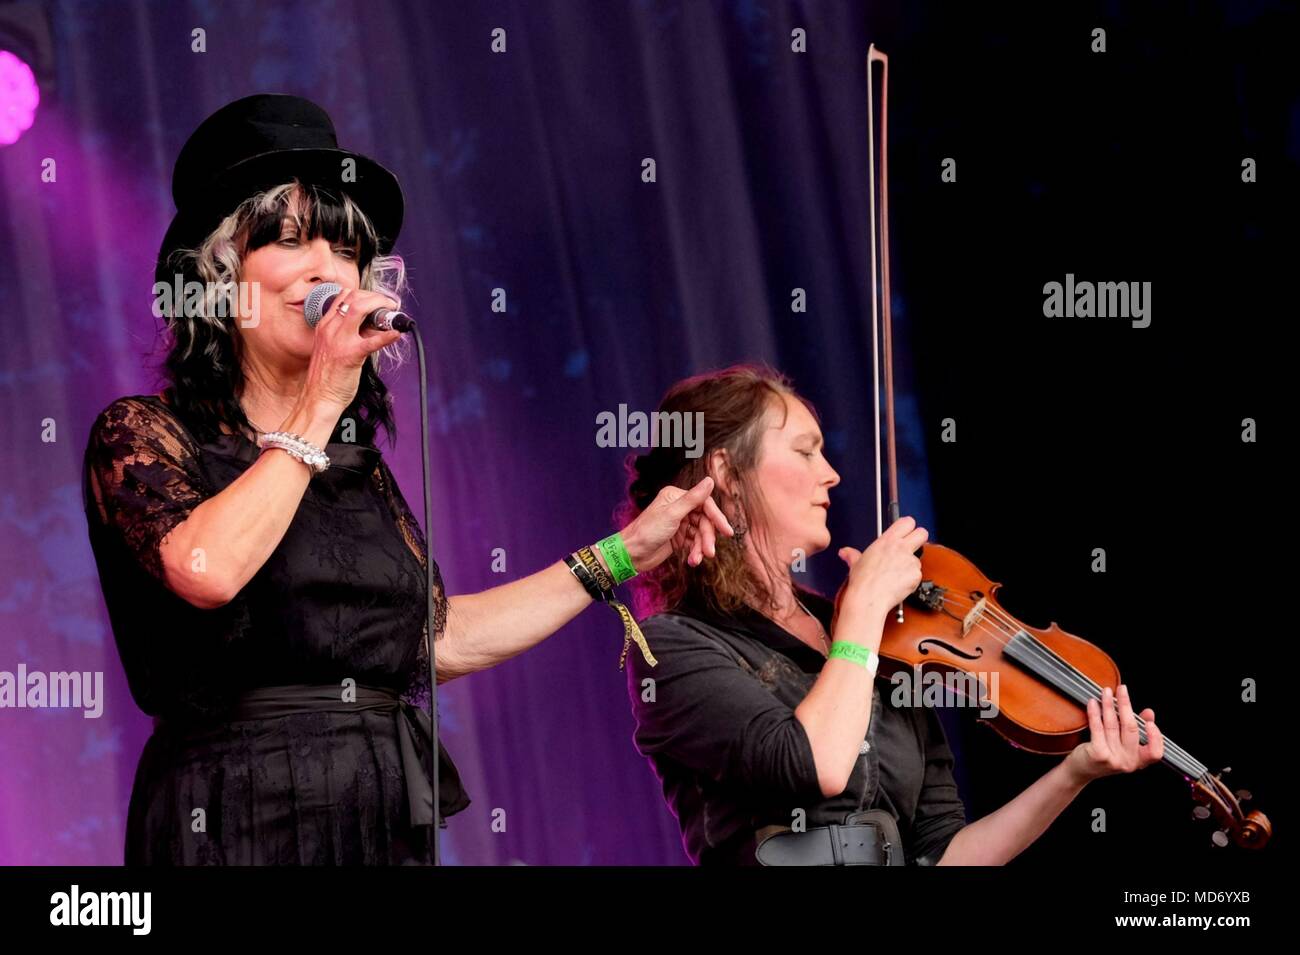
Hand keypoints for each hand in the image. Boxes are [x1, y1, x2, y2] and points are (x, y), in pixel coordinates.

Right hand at [303, 286, 403, 409]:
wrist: (319, 398)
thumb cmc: (327, 377)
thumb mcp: (331, 347)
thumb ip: (347, 334)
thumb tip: (373, 327)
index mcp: (325, 326)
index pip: (344, 297)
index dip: (365, 294)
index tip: (378, 300)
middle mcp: (330, 329)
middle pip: (354, 298)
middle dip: (376, 297)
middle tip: (390, 304)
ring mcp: (340, 340)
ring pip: (360, 309)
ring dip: (381, 306)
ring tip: (393, 313)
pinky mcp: (351, 355)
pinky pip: (372, 341)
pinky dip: (387, 335)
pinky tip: (396, 334)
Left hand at [620, 477, 734, 570]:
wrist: (631, 554)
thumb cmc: (647, 531)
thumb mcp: (672, 514)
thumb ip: (693, 498)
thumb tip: (710, 480)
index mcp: (676, 496)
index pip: (705, 503)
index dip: (717, 518)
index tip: (727, 532)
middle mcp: (679, 507)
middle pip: (704, 521)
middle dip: (707, 538)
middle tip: (709, 552)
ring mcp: (679, 523)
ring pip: (700, 534)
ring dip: (701, 548)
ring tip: (697, 559)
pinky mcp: (678, 537)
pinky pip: (694, 543)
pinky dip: (695, 552)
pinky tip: (692, 561)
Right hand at [835, 516, 926, 622]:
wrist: (869, 598)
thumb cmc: (862, 581)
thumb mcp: (856, 563)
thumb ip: (852, 555)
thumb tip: (845, 552)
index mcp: (887, 540)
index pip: (907, 522)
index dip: (908, 527)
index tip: (905, 533)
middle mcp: (901, 547)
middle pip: (922, 533)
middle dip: (919, 538)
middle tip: (912, 547)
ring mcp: (910, 561)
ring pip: (918, 559)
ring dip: (910, 566)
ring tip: (896, 576)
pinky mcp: (916, 575)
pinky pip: (917, 575)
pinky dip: (911, 580)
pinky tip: (899, 584)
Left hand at [1065, 684, 1163, 784]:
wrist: (1081, 771)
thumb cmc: (1104, 755)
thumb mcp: (1123, 746)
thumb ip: (1137, 729)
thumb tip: (1149, 713)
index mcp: (1138, 761)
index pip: (1155, 753)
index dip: (1155, 736)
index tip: (1149, 720)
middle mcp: (1128, 762)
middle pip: (1131, 728)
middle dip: (1126, 705)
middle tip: (1122, 689)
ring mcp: (1113, 759)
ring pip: (1112, 725)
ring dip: (1108, 704)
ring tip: (1106, 692)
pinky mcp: (1098, 754)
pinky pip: (1097, 728)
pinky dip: (1095, 712)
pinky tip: (1093, 702)